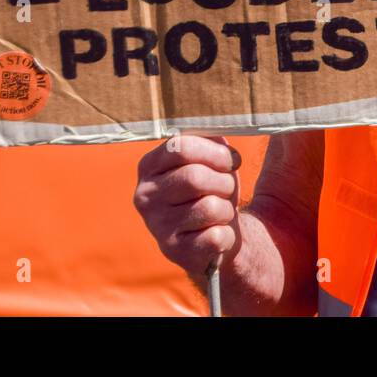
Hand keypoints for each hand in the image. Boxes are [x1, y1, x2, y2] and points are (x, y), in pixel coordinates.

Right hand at [134, 134, 240, 275]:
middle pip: (195, 178)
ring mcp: (156, 226)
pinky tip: (215, 234)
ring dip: (227, 209)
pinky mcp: (173, 252)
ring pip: (210, 207)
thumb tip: (231, 123)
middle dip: (224, 182)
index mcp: (150, 166)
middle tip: (227, 188)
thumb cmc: (213, 189)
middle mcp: (144, 196)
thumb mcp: (211, 159)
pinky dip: (226, 235)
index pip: (180, 147)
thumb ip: (214, 139)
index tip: (231, 161)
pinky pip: (215, 236)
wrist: (213, 235)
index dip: (215, 152)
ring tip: (219, 212)